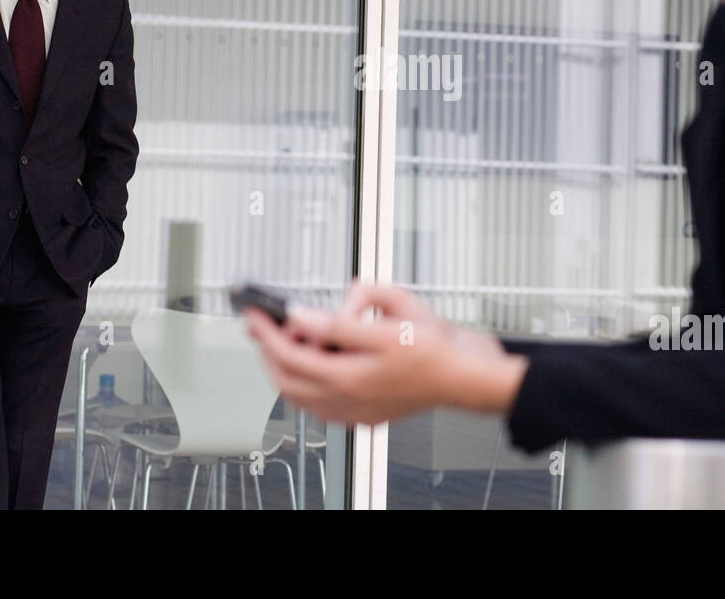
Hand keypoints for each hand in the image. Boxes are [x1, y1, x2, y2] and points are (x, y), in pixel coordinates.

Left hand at [243, 282, 528, 424]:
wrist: (468, 375)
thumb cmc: (439, 349)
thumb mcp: (390, 319)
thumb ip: (340, 320)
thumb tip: (303, 316)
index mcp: (350, 376)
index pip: (289, 355)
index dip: (267, 330)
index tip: (256, 312)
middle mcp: (348, 399)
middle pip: (287, 381)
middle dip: (269, 352)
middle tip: (263, 326)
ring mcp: (357, 410)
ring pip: (302, 396)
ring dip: (287, 369)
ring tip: (290, 340)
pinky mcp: (368, 412)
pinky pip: (323, 405)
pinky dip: (309, 385)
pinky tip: (317, 367)